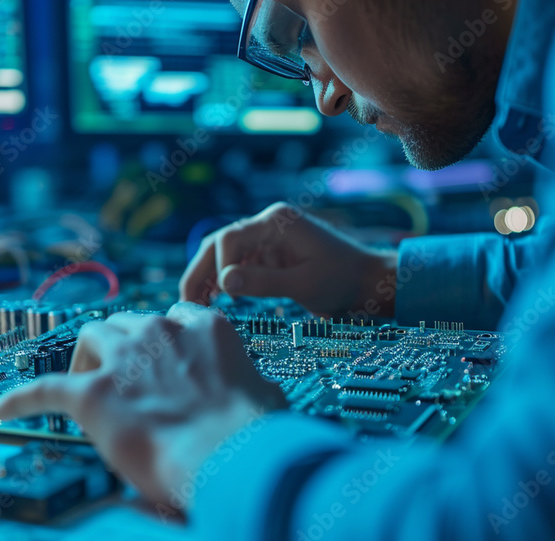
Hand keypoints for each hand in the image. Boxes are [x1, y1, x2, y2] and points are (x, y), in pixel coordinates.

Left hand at [0, 303, 285, 508]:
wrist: (229, 455)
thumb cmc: (255, 434)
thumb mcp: (267, 396)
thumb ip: (254, 386)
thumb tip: (265, 398)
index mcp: (207, 328)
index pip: (176, 317)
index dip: (166, 339)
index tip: (161, 357)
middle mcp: (163, 330)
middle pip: (130, 321)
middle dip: (124, 343)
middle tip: (123, 374)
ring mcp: (125, 357)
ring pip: (92, 336)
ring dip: (86, 357)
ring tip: (84, 382)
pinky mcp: (91, 392)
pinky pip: (44, 388)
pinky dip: (20, 400)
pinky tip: (0, 410)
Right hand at [180, 202, 397, 316]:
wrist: (368, 283)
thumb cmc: (343, 281)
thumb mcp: (303, 285)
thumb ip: (262, 282)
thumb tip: (222, 281)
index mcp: (276, 222)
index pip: (230, 238)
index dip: (217, 267)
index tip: (220, 297)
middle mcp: (268, 224)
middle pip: (219, 243)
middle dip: (200, 272)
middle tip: (185, 303)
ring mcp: (267, 239)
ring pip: (223, 254)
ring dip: (207, 277)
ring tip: (194, 305)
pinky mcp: (269, 255)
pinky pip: (237, 264)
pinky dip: (223, 281)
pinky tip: (213, 300)